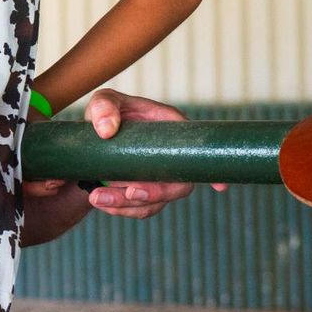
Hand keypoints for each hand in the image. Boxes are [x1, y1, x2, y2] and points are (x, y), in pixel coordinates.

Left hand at [34, 88, 226, 219]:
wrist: (92, 138)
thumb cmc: (105, 113)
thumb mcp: (102, 102)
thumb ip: (103, 107)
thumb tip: (107, 130)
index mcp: (171, 129)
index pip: (196, 150)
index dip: (209, 172)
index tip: (220, 188)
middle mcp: (171, 156)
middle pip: (176, 184)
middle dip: (153, 193)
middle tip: (127, 193)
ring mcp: (159, 177)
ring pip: (156, 202)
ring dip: (129, 205)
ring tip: (97, 197)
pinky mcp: (145, 192)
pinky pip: (140, 209)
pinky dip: (121, 209)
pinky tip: (101, 202)